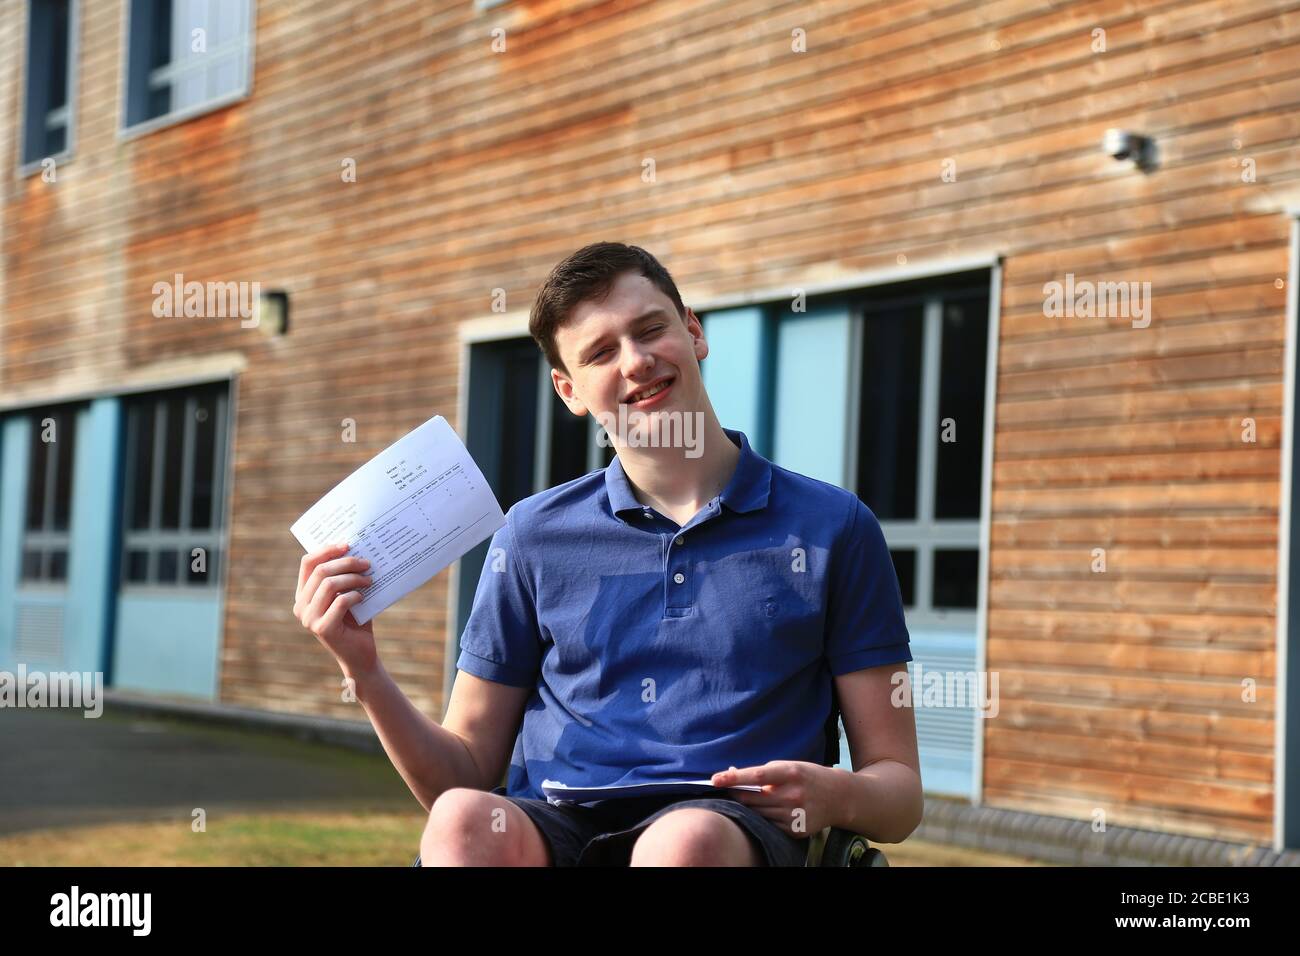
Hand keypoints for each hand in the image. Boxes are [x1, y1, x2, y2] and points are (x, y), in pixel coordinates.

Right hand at [293, 542, 377, 679]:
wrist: (361, 655)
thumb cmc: (356, 621)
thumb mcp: (347, 594)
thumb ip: (344, 576)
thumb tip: (355, 548)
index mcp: (303, 594)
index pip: (308, 563)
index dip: (327, 550)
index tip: (348, 544)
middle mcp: (301, 606)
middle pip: (320, 571)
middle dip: (346, 562)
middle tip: (366, 562)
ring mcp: (309, 618)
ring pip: (329, 584)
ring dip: (353, 578)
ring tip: (369, 579)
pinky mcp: (323, 628)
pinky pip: (340, 601)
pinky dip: (355, 595)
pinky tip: (364, 596)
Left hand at [711, 760, 839, 837]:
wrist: (839, 797)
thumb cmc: (807, 777)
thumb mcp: (788, 766)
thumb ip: (762, 771)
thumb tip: (732, 774)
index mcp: (790, 773)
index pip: (756, 775)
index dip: (733, 778)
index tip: (715, 779)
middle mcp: (793, 795)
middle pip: (751, 798)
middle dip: (736, 793)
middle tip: (726, 788)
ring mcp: (794, 816)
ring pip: (757, 813)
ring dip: (748, 806)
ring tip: (752, 798)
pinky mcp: (795, 831)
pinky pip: (768, 825)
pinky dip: (763, 818)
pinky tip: (771, 810)